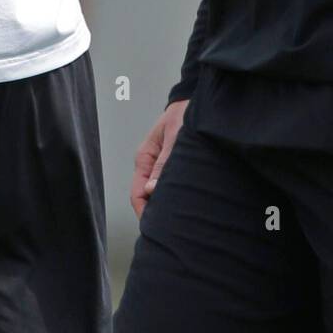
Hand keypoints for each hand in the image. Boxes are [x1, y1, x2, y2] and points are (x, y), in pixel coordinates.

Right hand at [129, 99, 187, 218]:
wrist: (195, 103)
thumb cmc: (183, 115)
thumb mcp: (174, 137)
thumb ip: (164, 163)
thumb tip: (151, 189)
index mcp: (144, 157)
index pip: (137, 193)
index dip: (144, 212)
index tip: (155, 227)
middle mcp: (149, 164)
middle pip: (145, 197)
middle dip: (155, 213)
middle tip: (170, 230)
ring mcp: (159, 166)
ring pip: (157, 193)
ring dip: (165, 205)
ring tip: (179, 220)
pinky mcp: (170, 166)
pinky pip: (167, 186)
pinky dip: (172, 196)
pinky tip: (183, 205)